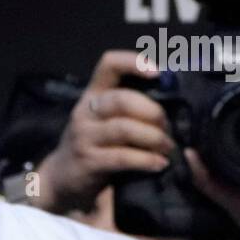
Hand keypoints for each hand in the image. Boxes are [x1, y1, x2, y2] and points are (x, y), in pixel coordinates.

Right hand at [35, 50, 172, 213]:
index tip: (158, 74)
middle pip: (123, 100)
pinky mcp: (89, 160)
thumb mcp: (109, 119)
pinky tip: (160, 164)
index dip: (134, 63)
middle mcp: (86, 110)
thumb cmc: (98, 143)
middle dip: (153, 113)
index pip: (109, 65)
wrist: (63, 177)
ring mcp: (85, 135)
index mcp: (95, 94)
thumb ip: (133, 107)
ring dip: (154, 138)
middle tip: (168, 128)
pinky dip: (147, 160)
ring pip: (124, 128)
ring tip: (168, 148)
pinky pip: (123, 157)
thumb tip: (176, 101)